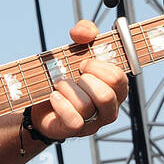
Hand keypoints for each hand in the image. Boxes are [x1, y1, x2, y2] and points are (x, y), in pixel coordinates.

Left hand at [28, 19, 128, 141]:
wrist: (43, 99)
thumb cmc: (68, 73)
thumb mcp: (78, 48)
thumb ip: (85, 33)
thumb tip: (83, 32)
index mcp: (116, 88)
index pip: (119, 78)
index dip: (100, 67)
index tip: (85, 62)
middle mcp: (109, 108)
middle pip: (106, 95)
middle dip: (86, 79)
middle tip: (75, 73)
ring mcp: (94, 122)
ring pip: (86, 106)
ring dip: (68, 89)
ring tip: (60, 84)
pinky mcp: (75, 130)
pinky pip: (73, 120)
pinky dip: (61, 103)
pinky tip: (54, 95)